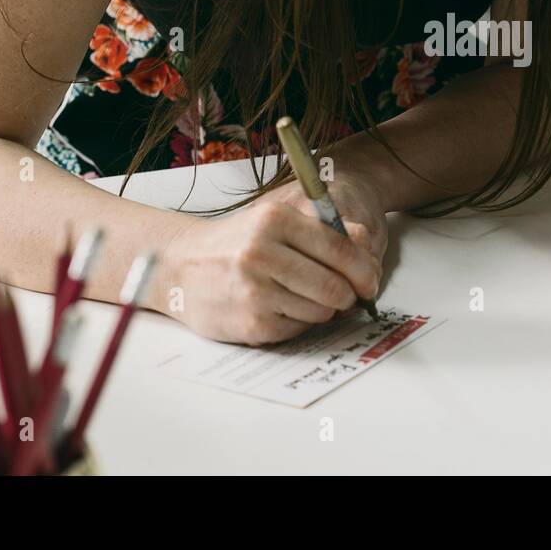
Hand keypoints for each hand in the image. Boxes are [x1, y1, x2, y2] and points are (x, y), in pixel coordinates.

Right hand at [154, 178, 384, 344]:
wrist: (179, 267)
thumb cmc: (235, 244)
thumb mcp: (275, 222)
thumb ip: (323, 231)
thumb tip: (366, 247)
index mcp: (275, 220)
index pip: (340, 248)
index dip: (365, 269)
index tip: (371, 281)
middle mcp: (263, 252)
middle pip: (335, 285)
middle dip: (348, 295)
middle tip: (346, 296)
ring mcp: (255, 290)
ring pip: (321, 311)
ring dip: (323, 310)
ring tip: (302, 297)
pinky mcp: (251, 323)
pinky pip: (299, 329)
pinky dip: (299, 322)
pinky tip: (280, 308)